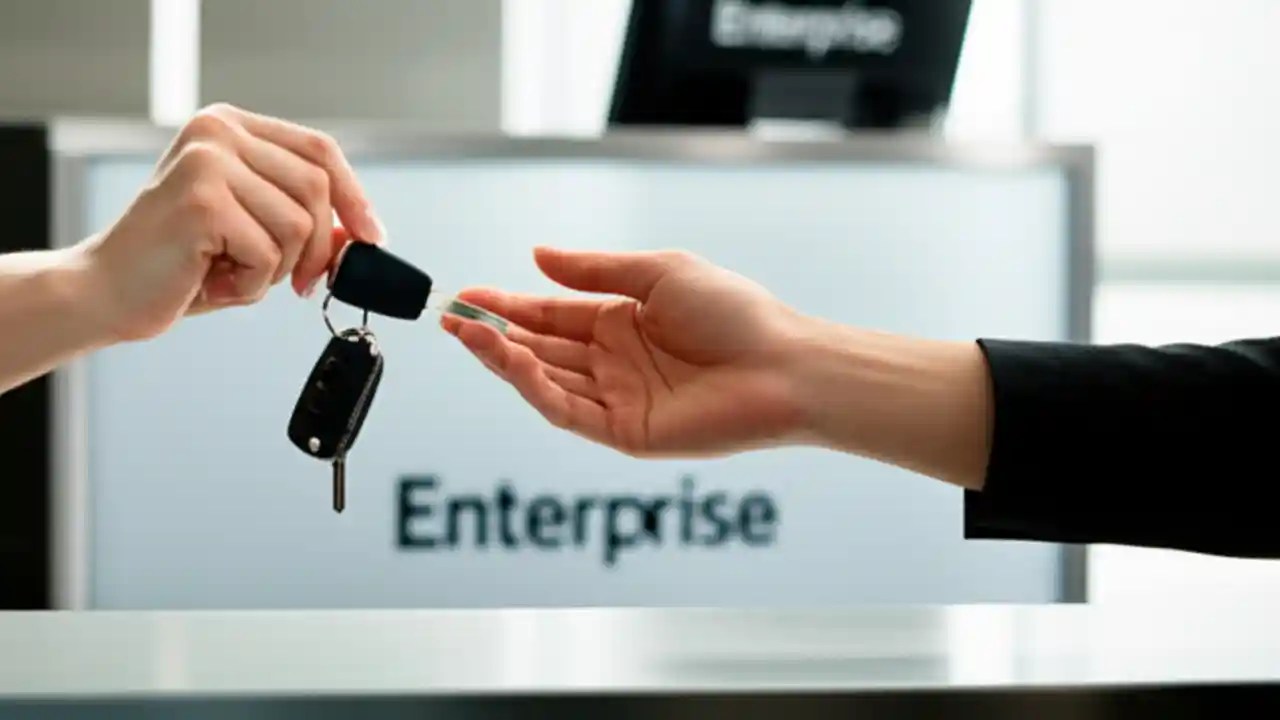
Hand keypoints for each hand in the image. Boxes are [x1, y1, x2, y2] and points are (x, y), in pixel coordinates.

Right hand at [80, 103, 383, 341]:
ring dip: (277, 269)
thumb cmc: (182, 263)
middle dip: (318, 248)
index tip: (373, 237)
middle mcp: (217, 132)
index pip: (319, 150)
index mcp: (229, 126)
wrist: (107, 291)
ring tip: (231, 272)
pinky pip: (269, 254)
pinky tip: (211, 281)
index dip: (354, 197)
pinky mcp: (203, 201)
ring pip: (300, 225)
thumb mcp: (254, 230)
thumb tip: (363, 233)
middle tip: (296, 282)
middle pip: (317, 188)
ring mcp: (208, 162)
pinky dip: (250, 285)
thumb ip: (304, 219)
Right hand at [440, 247, 811, 456]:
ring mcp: (618, 399)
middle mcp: (614, 362)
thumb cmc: (734, 313)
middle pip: (539, 348)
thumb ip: (595, 271)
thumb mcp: (659, 273)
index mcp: (622, 322)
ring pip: (545, 380)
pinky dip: (535, 387)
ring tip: (468, 333)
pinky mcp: (626, 432)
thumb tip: (537, 256)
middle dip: (493, 333)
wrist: (783, 365)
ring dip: (504, 358)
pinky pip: (569, 410)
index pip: (550, 315)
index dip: (507, 306)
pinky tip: (510, 359)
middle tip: (451, 316)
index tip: (467, 295)